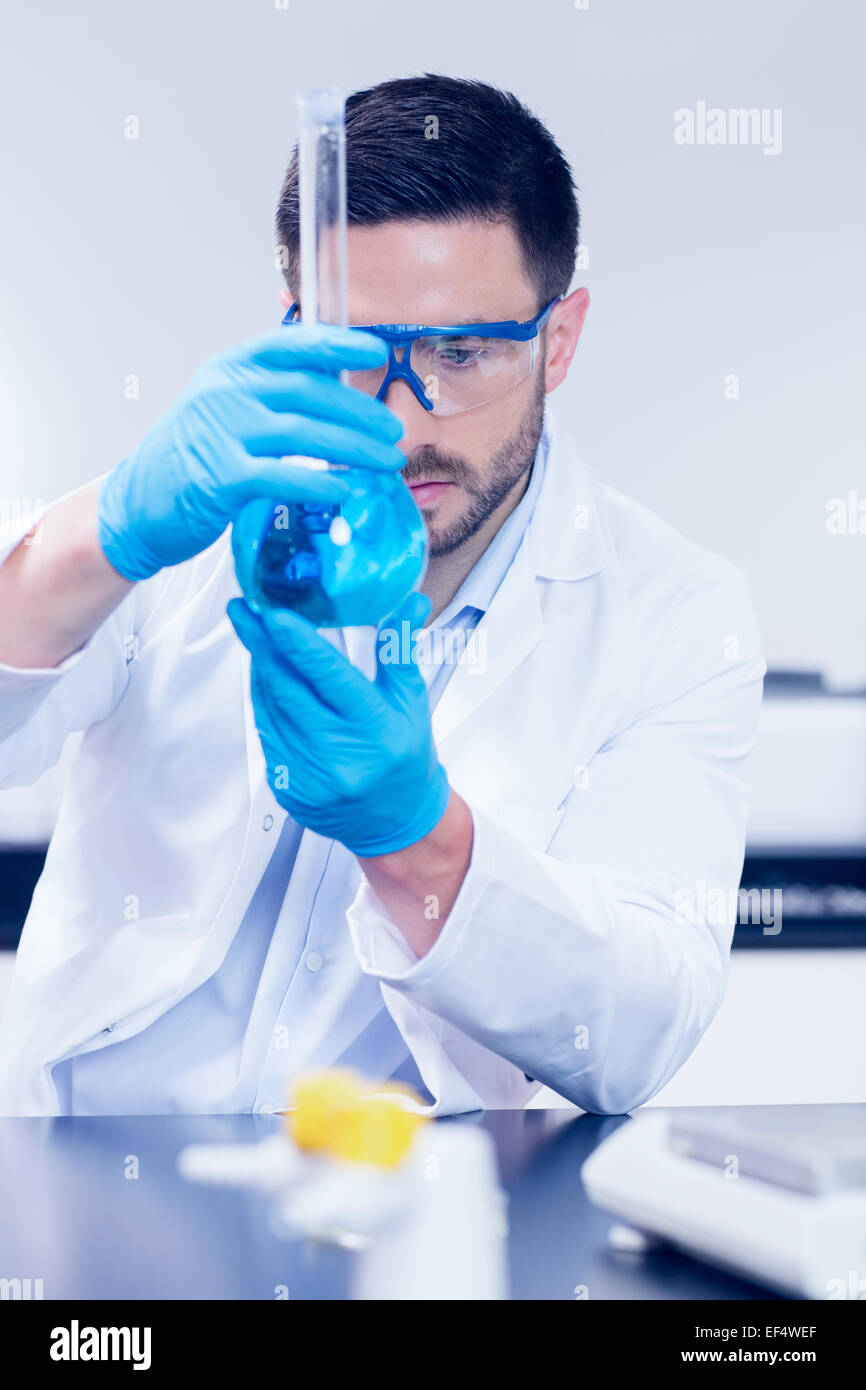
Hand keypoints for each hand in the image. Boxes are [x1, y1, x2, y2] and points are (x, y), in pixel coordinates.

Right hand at [97, 325, 403, 580]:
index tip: (376, 350)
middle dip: (360, 412)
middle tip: (393, 431)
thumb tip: (338, 390)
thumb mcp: (227, 407)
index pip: (293, 344)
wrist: (138, 502)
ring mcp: (222, 432)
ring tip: (387, 462)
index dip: (339, 343)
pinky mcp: (221, 477)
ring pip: (304, 434)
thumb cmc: (193, 456)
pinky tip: (345, 491)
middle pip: (310, 392)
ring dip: (354, 449)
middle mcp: (226, 392)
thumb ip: (273, 394)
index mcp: (232, 368)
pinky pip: (284, 476)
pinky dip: (320, 483)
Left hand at [227, 591, 450, 856]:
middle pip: (288, 689)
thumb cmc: (405, 755)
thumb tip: (411, 602)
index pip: (331, 678)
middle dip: (261, 643)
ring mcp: (309, 776)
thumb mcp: (411, 700)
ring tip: (252, 631)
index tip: (272, 613)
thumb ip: (400, 649)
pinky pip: (265, 731)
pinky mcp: (287, 787)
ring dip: (259, 667)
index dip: (298, 644)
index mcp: (375, 729)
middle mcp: (340, 756)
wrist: (396, 820)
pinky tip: (264, 675)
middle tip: (245, 607)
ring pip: (270, 708)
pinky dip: (262, 699)